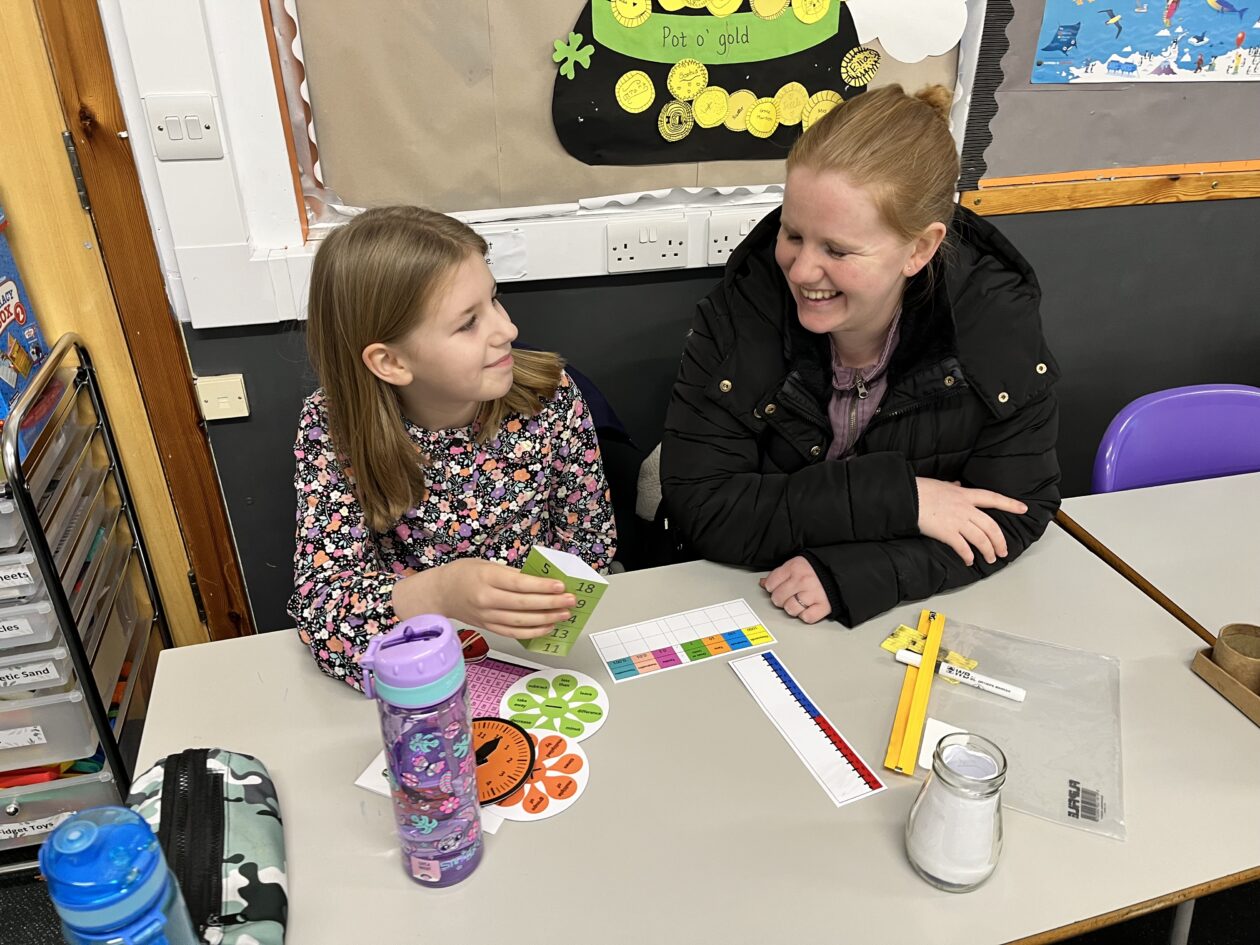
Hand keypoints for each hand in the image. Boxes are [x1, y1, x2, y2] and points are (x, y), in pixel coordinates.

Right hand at [394, 559, 573, 639]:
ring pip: (521, 622)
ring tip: (564, 614)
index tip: (561, 586)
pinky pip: (514, 633)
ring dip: (547, 619)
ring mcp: (487, 616)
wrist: (440, 593)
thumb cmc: (464, 574)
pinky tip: (548, 627)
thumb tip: (541, 580)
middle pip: (524, 605)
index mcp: (486, 578)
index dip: (542, 586)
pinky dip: (533, 632)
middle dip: (551, 603)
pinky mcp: (489, 628)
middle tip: (570, 600)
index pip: (519, 584)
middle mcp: (486, 599)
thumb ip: (512, 573)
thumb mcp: (487, 564)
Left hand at [760, 556, 831, 623]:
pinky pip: (806, 617)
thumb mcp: (798, 564)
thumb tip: (763, 583)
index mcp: (795, 567)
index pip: (771, 583)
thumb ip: (780, 573)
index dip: (772, 588)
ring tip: (799, 602)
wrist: (842, 571)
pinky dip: (806, 615)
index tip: (777, 588)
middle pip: (777, 598)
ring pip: (790, 609)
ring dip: (792, 608)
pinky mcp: (824, 606)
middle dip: (780, 599)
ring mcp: (813, 593)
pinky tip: (808, 608)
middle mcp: (803, 580)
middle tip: (788, 596)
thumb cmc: (818, 568)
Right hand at [915, 477, 1027, 565]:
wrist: (907, 497)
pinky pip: (963, 548)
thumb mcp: (941, 484)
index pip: (993, 498)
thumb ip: (952, 487)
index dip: (1010, 504)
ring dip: (988, 551)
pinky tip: (969, 560)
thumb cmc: (921, 489)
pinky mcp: (947, 533)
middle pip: (991, 526)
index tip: (1023, 509)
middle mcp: (965, 508)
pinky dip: (968, 556)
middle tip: (1003, 551)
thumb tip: (956, 485)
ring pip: (981, 539)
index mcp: (965, 494)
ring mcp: (957, 521)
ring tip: (991, 558)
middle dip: (1000, 541)